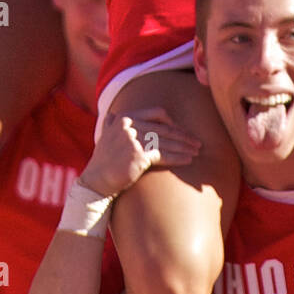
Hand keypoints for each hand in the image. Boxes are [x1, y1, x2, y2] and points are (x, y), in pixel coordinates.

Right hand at [80, 107, 200, 198]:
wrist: (96, 180)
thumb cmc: (103, 161)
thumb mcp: (105, 137)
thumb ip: (110, 124)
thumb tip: (111, 115)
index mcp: (124, 118)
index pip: (156, 113)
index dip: (172, 122)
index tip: (182, 131)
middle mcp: (129, 126)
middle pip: (164, 128)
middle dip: (183, 136)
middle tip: (197, 142)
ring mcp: (134, 139)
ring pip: (166, 141)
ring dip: (184, 147)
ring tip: (196, 152)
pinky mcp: (138, 155)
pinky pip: (164, 155)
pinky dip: (178, 157)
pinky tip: (188, 160)